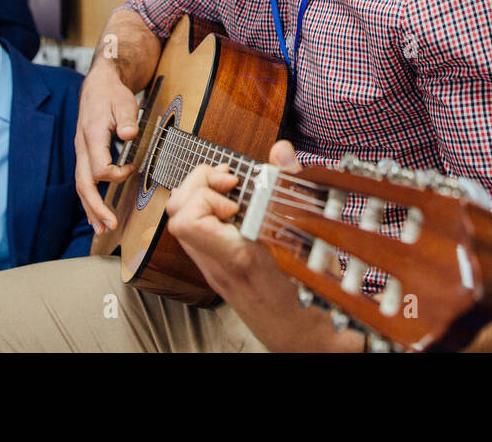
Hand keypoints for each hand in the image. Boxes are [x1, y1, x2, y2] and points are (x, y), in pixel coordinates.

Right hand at [74, 60, 139, 232]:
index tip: (133, 167)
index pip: (99, 167)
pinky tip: (94, 214)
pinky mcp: (85, 154)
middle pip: (83, 184)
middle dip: (96, 207)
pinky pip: (83, 181)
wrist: (98, 85)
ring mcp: (81, 152)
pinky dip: (89, 200)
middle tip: (109, 225)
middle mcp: (82, 147)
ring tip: (101, 229)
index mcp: (91, 135)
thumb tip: (129, 134)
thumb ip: (127, 118)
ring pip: (81, 186)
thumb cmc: (112, 93)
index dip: (117, 174)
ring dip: (90, 209)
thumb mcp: (123, 101)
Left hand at [165, 138, 300, 291]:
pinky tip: (237, 211)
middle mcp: (219, 265)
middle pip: (177, 217)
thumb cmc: (314, 297)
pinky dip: (210, 214)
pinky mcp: (218, 272)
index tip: (235, 190)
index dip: (204, 194)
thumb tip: (280, 151)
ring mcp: (214, 271)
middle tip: (230, 180)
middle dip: (198, 185)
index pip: (188, 222)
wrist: (305, 340)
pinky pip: (197, 236)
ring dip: (201, 197)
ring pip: (183, 226)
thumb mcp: (314, 240)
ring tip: (233, 190)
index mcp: (239, 258)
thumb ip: (294, 188)